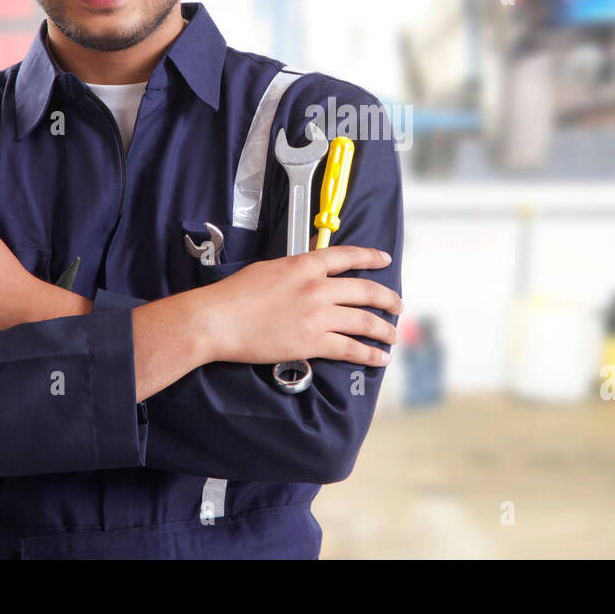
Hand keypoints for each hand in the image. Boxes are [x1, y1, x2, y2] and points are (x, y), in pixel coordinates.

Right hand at [190, 244, 400, 367]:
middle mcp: (318, 287)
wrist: (217, 319)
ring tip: (392, 335)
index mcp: (305, 265)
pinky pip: (351, 348)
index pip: (347, 256)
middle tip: (397, 305)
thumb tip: (307, 269)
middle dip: (388, 299)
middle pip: (366, 291)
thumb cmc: (234, 295)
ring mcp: (318, 315)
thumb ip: (294, 269)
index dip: (371, 257)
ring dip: (384, 329)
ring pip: (364, 321)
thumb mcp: (269, 268)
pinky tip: (379, 357)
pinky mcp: (312, 342)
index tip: (384, 260)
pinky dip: (369, 354)